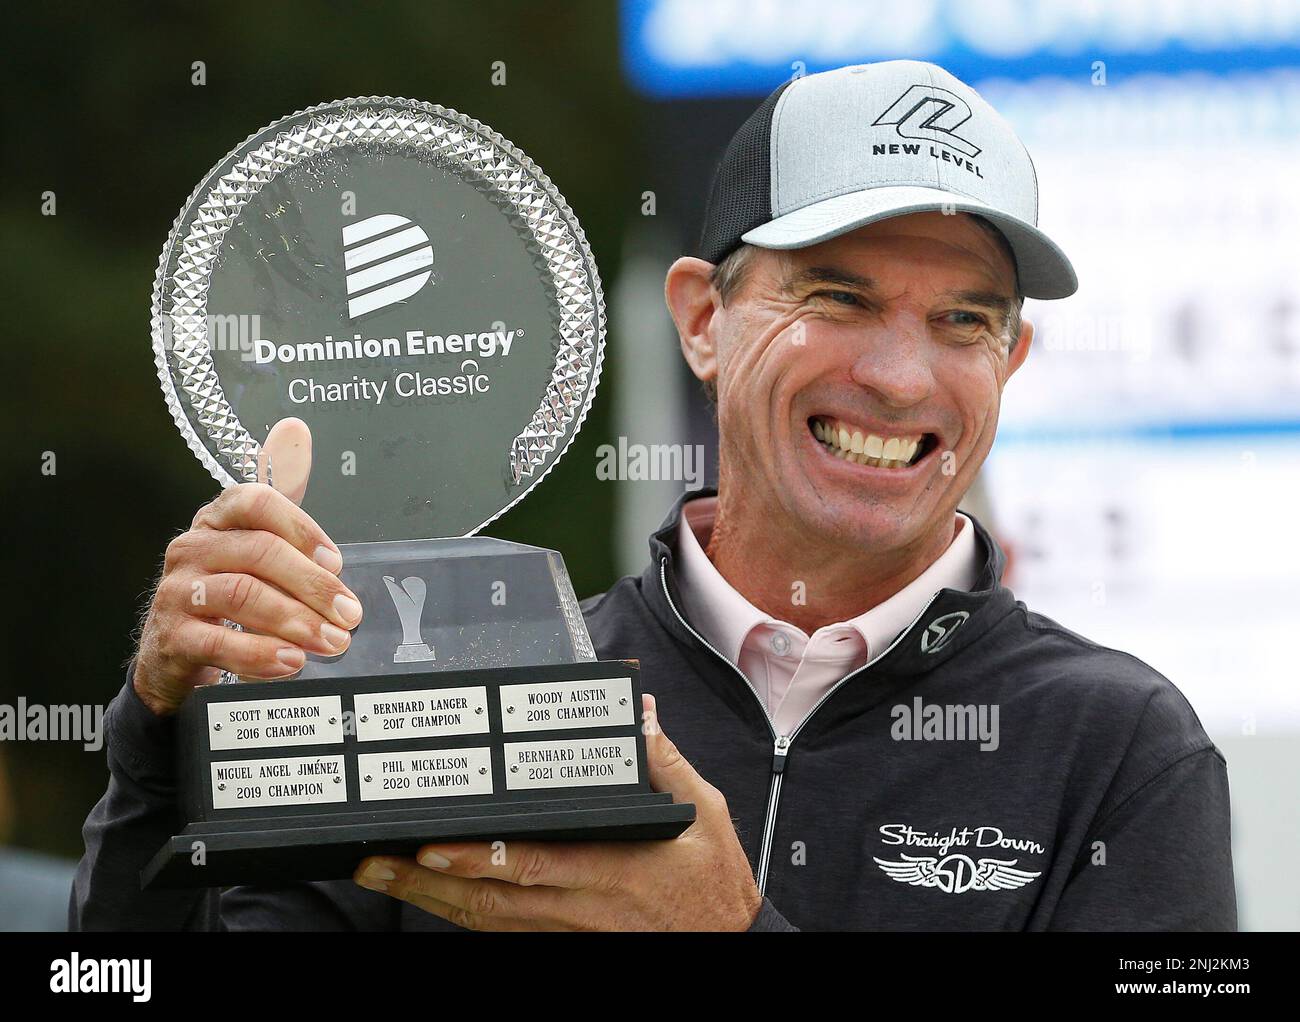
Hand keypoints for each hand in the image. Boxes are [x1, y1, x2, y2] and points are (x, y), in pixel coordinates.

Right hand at [133, 422, 361, 715]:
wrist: (176, 653)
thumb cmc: (228, 591)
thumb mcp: (256, 543)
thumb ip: (283, 493)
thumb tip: (295, 430)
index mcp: (219, 519)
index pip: (256, 502)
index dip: (302, 529)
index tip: (338, 562)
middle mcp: (193, 548)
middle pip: (259, 553)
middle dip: (313, 586)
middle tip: (349, 614)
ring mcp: (177, 592)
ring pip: (241, 595)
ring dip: (294, 620)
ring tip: (329, 642)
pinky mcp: (172, 637)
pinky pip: (217, 642)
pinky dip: (260, 654)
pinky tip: (290, 662)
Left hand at [353, 695, 762, 930]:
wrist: (729, 946)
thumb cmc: (714, 882)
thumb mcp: (705, 812)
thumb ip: (664, 761)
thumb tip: (640, 713)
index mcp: (612, 869)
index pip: (532, 865)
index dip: (478, 859)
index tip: (433, 842)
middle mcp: (581, 906)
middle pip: (490, 900)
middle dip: (427, 882)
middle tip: (375, 862)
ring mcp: (569, 930)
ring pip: (488, 921)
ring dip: (431, 899)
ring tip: (384, 875)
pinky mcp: (565, 939)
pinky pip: (504, 930)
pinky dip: (463, 915)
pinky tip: (432, 897)